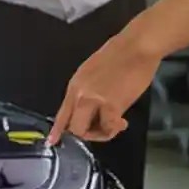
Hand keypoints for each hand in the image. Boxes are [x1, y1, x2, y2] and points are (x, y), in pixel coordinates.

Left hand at [47, 31, 161, 143]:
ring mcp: (93, 99)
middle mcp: (79, 93)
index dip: (57, 129)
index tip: (52, 142)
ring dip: (100, 133)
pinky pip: (108, 128)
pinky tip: (123, 122)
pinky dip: (115, 129)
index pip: (62, 112)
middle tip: (102, 129)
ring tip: (115, 125)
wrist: (137, 47)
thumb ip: (88, 91)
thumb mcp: (93, 72)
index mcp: (75, 84)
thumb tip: (92, 109)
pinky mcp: (110, 104)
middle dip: (87, 134)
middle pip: (73, 127)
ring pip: (85, 131)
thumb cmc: (121, 56)